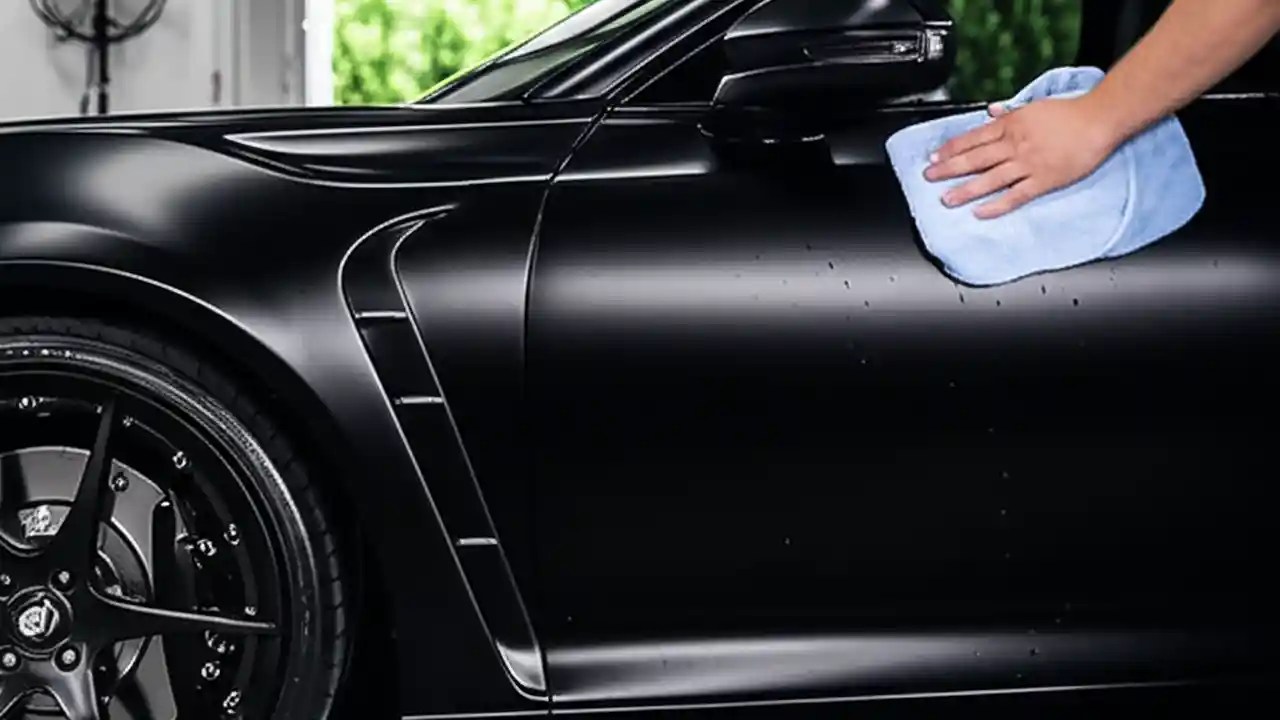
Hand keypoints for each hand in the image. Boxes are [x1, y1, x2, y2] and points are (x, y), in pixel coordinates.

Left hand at [923, 95, 1120, 218]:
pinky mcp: (1043, 181)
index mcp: (1011, 125)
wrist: (1099, 120)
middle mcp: (1015, 145)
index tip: (934, 156)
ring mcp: (1028, 164)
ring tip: (946, 199)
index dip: (951, 148)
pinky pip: (1014, 195)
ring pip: (989, 179)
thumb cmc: (1070, 112)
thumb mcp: (1034, 105)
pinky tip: (979, 212)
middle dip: (948, 169)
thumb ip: (1010, 112)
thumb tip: (990, 111)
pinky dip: (996, 205)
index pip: (973, 138)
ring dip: (965, 190)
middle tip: (929, 177)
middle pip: (974, 158)